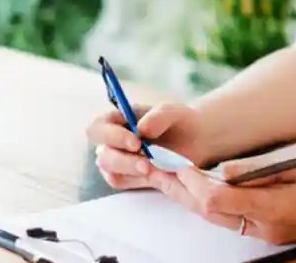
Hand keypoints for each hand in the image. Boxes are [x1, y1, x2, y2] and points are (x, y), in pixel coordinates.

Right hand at [85, 102, 204, 190]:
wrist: (197, 141)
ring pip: (109, 171)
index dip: (111, 136)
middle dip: (123, 160)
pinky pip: (120, 182)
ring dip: (130, 171)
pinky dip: (135, 181)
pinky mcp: (128, 176)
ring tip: (156, 169)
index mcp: (118, 119)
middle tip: (147, 163)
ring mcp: (118, 160)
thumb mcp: (176, 112)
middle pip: (102, 154)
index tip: (136, 142)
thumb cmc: (181, 121)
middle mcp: (113, 141)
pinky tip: (155, 175)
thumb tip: (141, 128)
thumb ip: (160, 115)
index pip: (98, 129)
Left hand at [155, 154, 295, 245]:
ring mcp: (268, 233)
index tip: (172, 161)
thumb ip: (257, 169)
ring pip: (217, 218)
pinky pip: (232, 219)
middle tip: (152, 168)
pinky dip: (210, 203)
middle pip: (208, 213)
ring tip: (165, 176)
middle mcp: (264, 228)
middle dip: (179, 190)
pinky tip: (197, 188)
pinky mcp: (271, 230)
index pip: (214, 200)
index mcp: (272, 209)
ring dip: (190, 197)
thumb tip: (221, 170)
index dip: (189, 181)